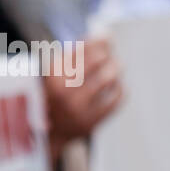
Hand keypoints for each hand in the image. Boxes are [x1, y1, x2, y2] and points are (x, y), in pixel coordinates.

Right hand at [44, 35, 123, 157]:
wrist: (49, 134)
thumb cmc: (55, 97)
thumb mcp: (56, 76)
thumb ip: (75, 56)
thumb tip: (104, 36)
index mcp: (52, 74)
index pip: (79, 49)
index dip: (96, 41)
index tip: (106, 37)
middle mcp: (63, 89)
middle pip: (95, 61)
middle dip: (106, 54)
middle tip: (110, 55)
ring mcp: (77, 107)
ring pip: (106, 79)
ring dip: (115, 70)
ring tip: (117, 67)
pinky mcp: (90, 121)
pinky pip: (113, 101)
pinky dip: (120, 90)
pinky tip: (119, 86)